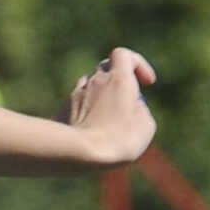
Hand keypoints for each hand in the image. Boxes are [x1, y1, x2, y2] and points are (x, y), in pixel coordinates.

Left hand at [64, 46, 156, 165]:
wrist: (81, 154)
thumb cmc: (118, 139)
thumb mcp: (145, 126)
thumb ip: (140, 109)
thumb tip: (132, 108)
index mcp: (118, 79)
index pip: (123, 55)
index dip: (138, 64)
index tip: (147, 83)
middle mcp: (94, 81)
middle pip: (106, 69)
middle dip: (119, 81)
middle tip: (128, 103)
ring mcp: (75, 94)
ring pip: (89, 85)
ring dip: (101, 96)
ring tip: (108, 120)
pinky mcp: (63, 109)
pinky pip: (77, 103)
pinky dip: (86, 111)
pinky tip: (91, 131)